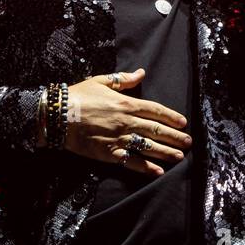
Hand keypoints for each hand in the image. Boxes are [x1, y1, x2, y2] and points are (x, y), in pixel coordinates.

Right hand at [54, 69, 192, 175]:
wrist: (56, 116)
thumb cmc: (78, 96)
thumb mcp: (101, 81)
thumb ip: (123, 80)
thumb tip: (141, 73)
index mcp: (126, 104)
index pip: (155, 110)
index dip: (171, 116)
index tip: (183, 122)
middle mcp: (126, 122)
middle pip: (156, 130)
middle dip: (175, 136)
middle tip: (189, 142)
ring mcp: (119, 139)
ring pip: (148, 147)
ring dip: (166, 152)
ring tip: (179, 156)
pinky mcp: (109, 153)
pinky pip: (131, 162)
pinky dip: (146, 168)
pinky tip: (158, 172)